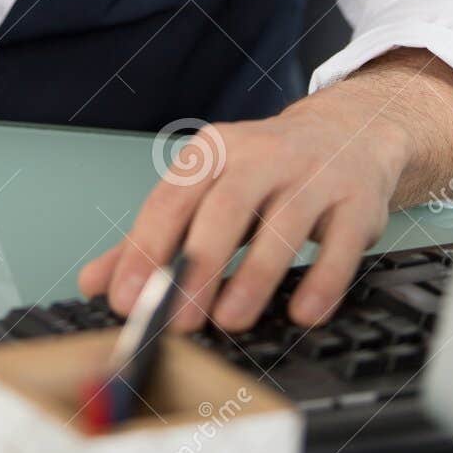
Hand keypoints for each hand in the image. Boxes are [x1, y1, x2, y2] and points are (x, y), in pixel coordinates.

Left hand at [79, 82, 415, 331]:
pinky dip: (323, 280)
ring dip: (254, 276)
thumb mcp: (207, 190)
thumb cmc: (265, 171)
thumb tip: (96, 283)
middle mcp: (261, 156)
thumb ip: (154, 237)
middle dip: (198, 266)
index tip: (127, 301)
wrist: (348, 132)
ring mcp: (312, 175)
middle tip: (176, 320)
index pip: (171, 201)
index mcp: (213, 152)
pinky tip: (303, 313)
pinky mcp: (356, 201)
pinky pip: (340, 242)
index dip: (146, 251)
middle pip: (224, 208)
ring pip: (282, 224)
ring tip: (231, 321)